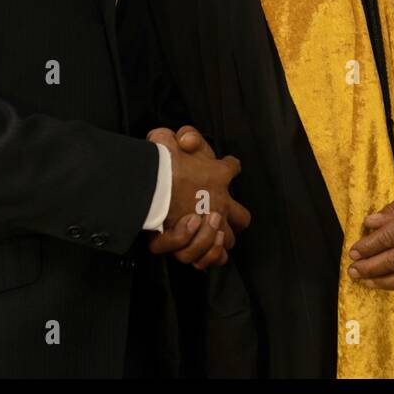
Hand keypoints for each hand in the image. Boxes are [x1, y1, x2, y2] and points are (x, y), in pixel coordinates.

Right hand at [145, 125, 250, 269]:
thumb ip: (181, 136)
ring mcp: (211, 225)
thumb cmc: (159, 163)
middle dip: (234, 218)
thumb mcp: (167, 138)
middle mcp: (220, 202)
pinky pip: (210, 257)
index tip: (224, 167)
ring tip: (207, 232)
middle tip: (218, 214)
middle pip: (242, 217)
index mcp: (218, 175)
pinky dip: (207, 255)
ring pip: (227, 240)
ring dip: (219, 238)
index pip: (233, 168)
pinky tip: (201, 250)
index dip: (229, 166)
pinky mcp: (196, 242)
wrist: (151, 186)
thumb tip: (187, 141)